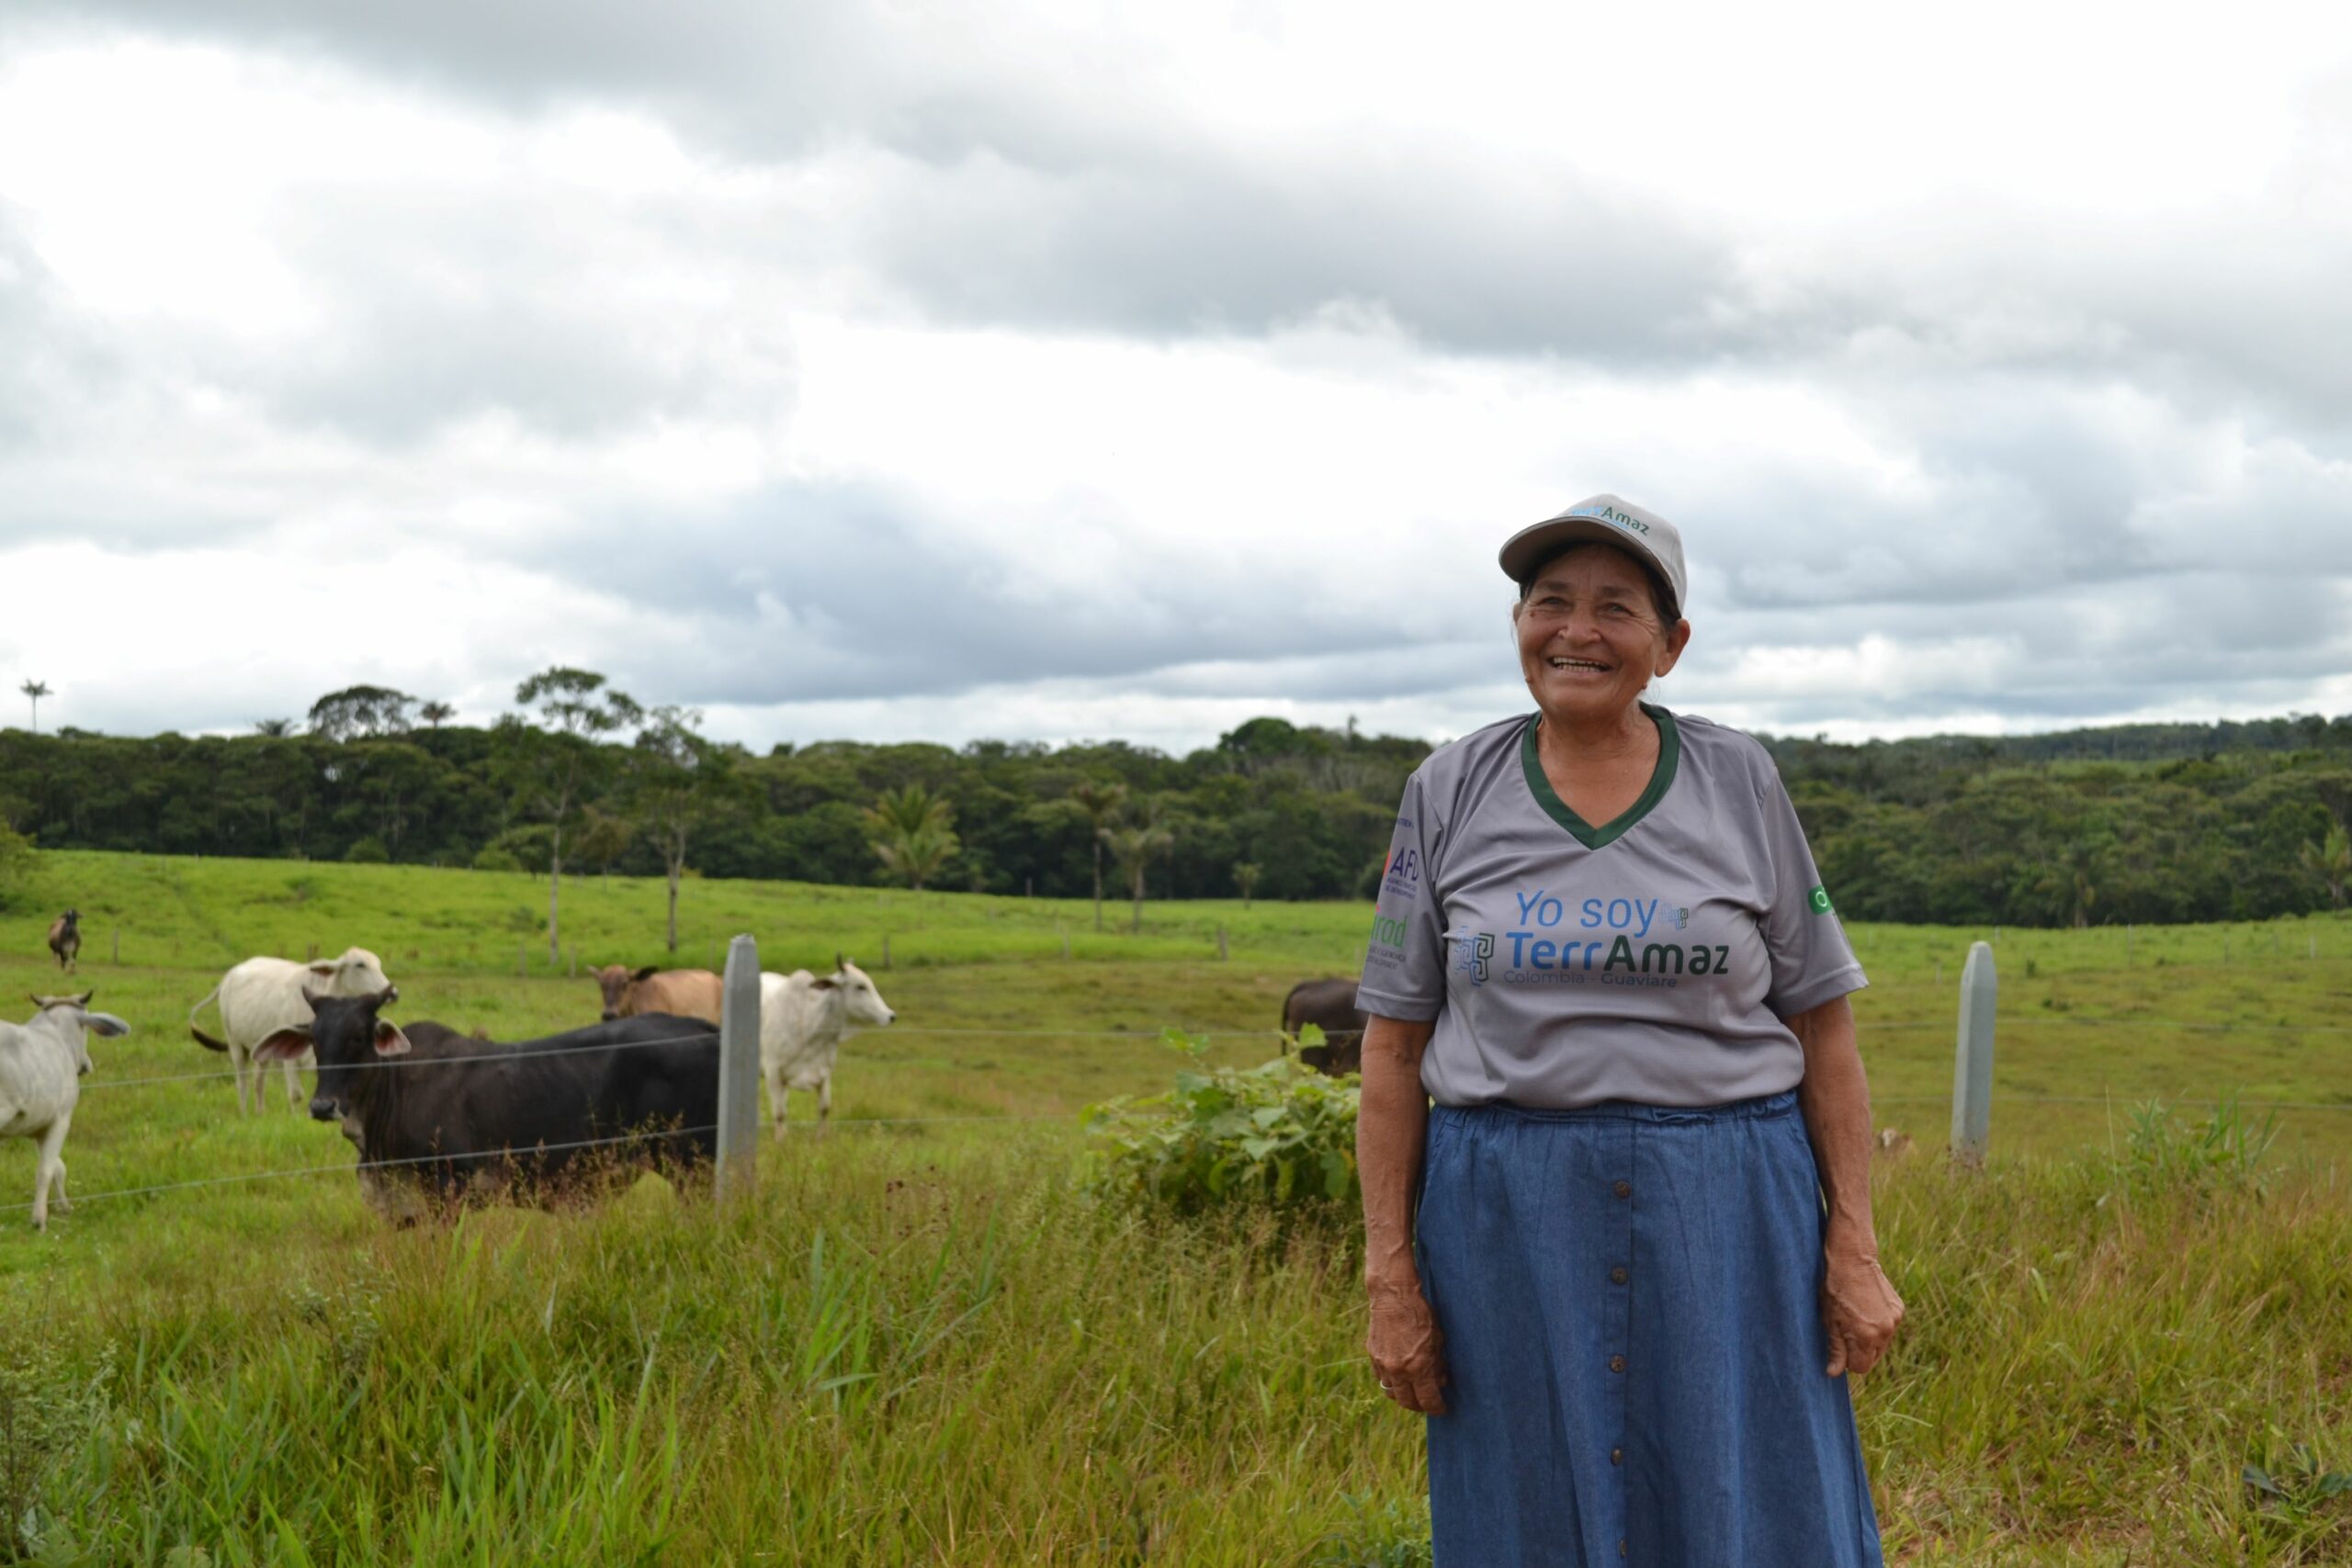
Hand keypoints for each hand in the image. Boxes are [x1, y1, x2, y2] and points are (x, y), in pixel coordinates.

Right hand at [1367, 1276, 1448, 1413]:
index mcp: (1418, 1367)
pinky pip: (1381, 1377)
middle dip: (1419, 1406)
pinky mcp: (1373, 1355)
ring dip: (1402, 1395)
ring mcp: (1383, 1364)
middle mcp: (1398, 1370)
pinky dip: (1391, 1380)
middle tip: (1427, 1403)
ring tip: (1412, 1391)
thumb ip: (1438, 1364)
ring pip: (1391, 1393)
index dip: (1437, 1408)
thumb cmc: (1420, 1314)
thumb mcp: (1438, 1339)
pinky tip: (1399, 1373)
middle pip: (1407, 1402)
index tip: (1442, 1409)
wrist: (1393, 1296)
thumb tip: (1440, 1380)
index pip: (1428, 1400)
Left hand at [1820, 1247, 1903, 1377]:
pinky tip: (1867, 1309)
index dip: (1848, 1361)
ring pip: (1882, 1344)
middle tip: (1846, 1331)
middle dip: (1859, 1352)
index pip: (1861, 1368)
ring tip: (1856, 1318)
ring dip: (1870, 1339)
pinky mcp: (1899, 1309)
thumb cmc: (1835, 1289)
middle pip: (1873, 1358)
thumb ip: (1835, 1349)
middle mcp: (1884, 1332)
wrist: (1852, 1260)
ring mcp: (1894, 1320)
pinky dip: (1879, 1325)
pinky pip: (1888, 1328)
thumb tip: (1833, 1373)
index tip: (1840, 1347)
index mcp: (1866, 1337)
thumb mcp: (1829, 1320)